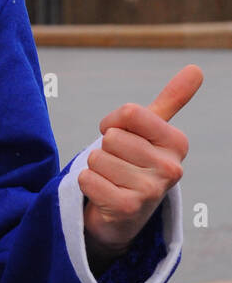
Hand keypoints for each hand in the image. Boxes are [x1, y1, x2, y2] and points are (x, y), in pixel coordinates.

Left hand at [79, 63, 202, 267]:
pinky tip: (102, 194)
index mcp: (178, 143)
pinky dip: (86, 184)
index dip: (113, 122)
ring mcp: (152, 190)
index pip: (130, 112)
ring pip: (96, 158)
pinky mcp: (128, 208)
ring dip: (95, 168)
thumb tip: (196, 68)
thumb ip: (170, 101)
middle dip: (104, 150)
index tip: (120, 137)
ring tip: (110, 180)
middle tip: (117, 166)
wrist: (121, 214)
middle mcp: (171, 167)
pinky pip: (87, 179)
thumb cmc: (133, 164)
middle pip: (111, 137)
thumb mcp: (151, 132)